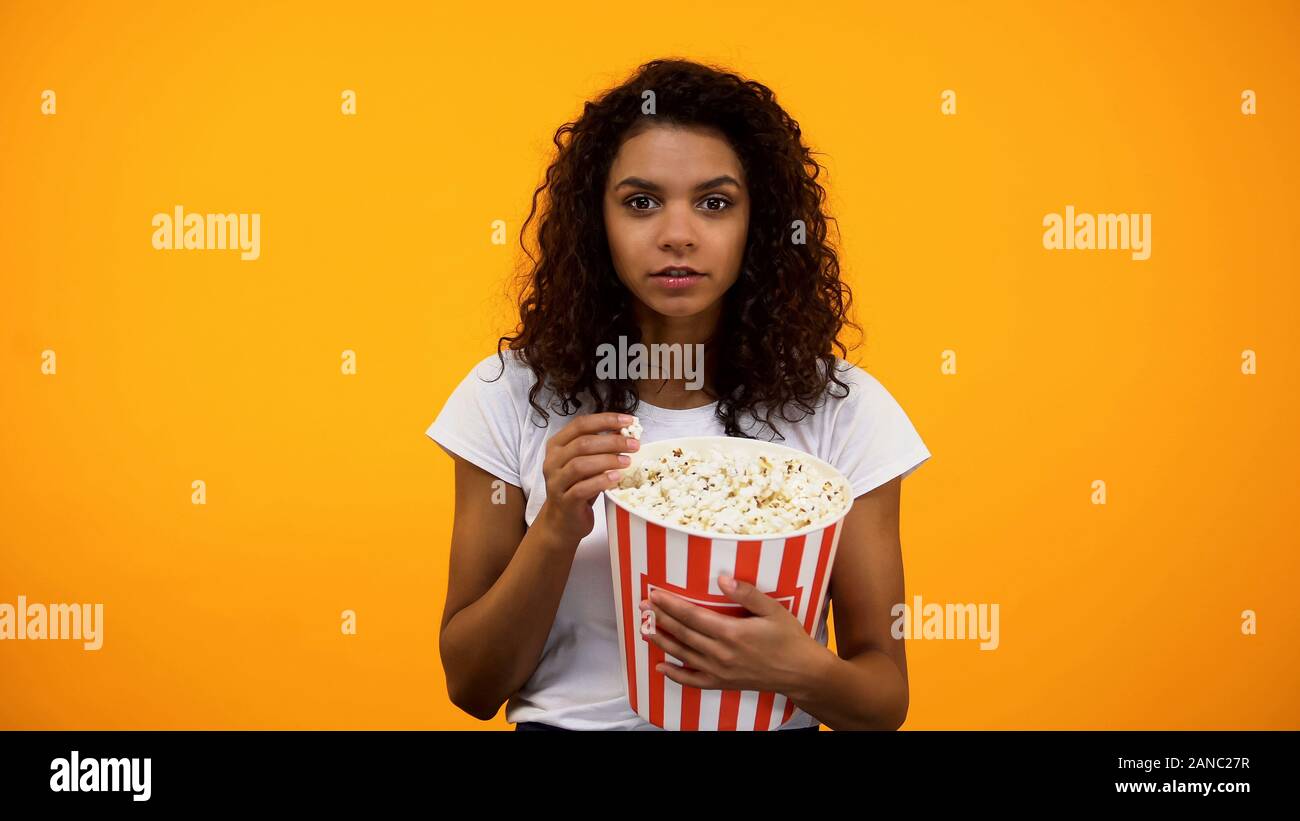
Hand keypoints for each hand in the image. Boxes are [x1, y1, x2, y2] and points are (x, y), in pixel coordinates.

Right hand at [535, 412, 639, 547]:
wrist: (563, 521)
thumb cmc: (578, 486)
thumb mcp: (587, 463)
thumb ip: (600, 447)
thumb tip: (626, 431)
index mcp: (557, 445)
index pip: (580, 424)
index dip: (605, 420)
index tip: (628, 421)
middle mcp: (552, 461)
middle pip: (582, 444)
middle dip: (612, 442)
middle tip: (634, 445)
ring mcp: (556, 482)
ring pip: (580, 465)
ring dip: (608, 460)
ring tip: (627, 461)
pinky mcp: (565, 501)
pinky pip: (582, 488)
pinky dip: (601, 481)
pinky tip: (616, 477)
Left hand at [638, 575, 825, 696]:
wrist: (801, 673)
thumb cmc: (789, 638)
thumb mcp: (773, 609)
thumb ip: (747, 593)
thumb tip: (723, 579)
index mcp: (732, 633)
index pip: (692, 616)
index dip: (671, 605)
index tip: (655, 594)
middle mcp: (721, 654)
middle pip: (683, 634)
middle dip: (660, 619)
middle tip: (642, 606)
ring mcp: (720, 671)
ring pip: (683, 655)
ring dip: (662, 641)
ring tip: (644, 629)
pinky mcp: (723, 683)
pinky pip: (693, 681)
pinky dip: (675, 675)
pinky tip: (661, 667)